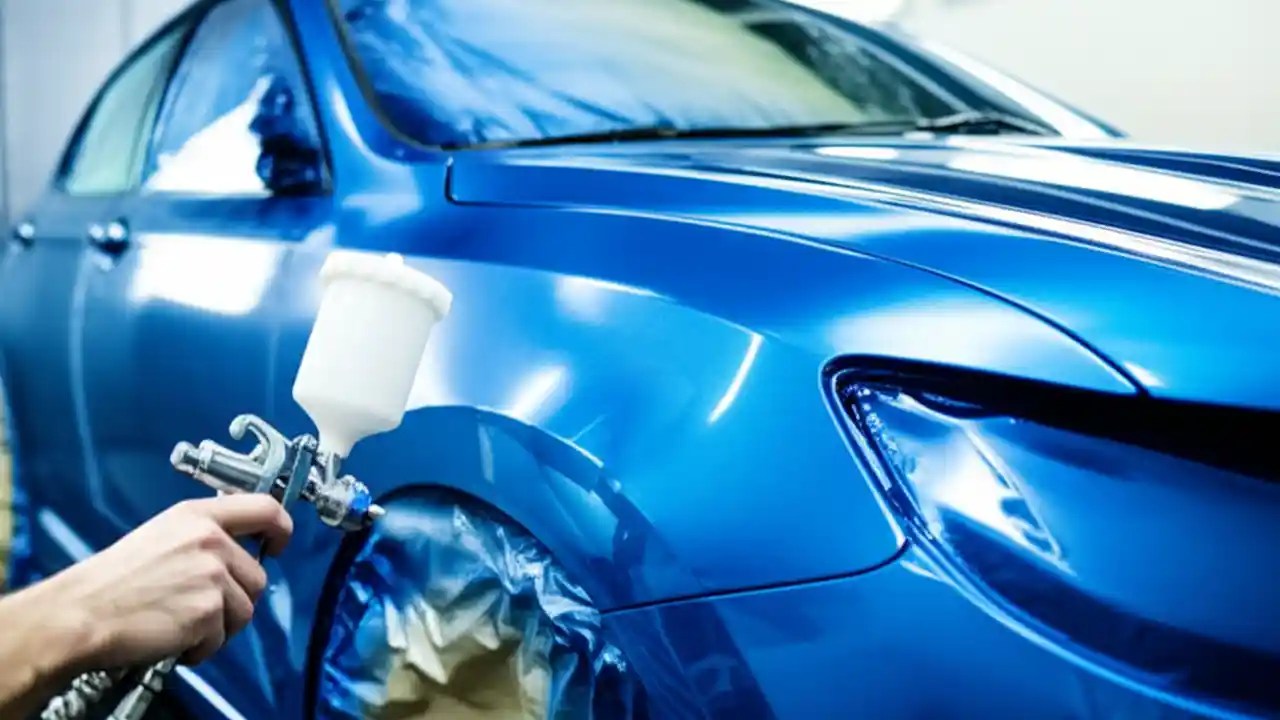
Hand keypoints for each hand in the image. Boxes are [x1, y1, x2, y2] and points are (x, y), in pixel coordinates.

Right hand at [43, 495, 293, 667]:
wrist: (81, 614)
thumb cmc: (113, 581)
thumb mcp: (161, 535)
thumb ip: (203, 536)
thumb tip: (237, 549)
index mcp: (198, 516)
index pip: (266, 509)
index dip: (281, 528)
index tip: (278, 544)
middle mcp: (211, 541)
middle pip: (258, 576)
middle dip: (236, 599)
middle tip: (201, 608)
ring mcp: (211, 576)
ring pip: (245, 611)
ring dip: (220, 626)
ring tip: (183, 624)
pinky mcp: (207, 612)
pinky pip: (221, 638)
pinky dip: (202, 647)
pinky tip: (174, 639)